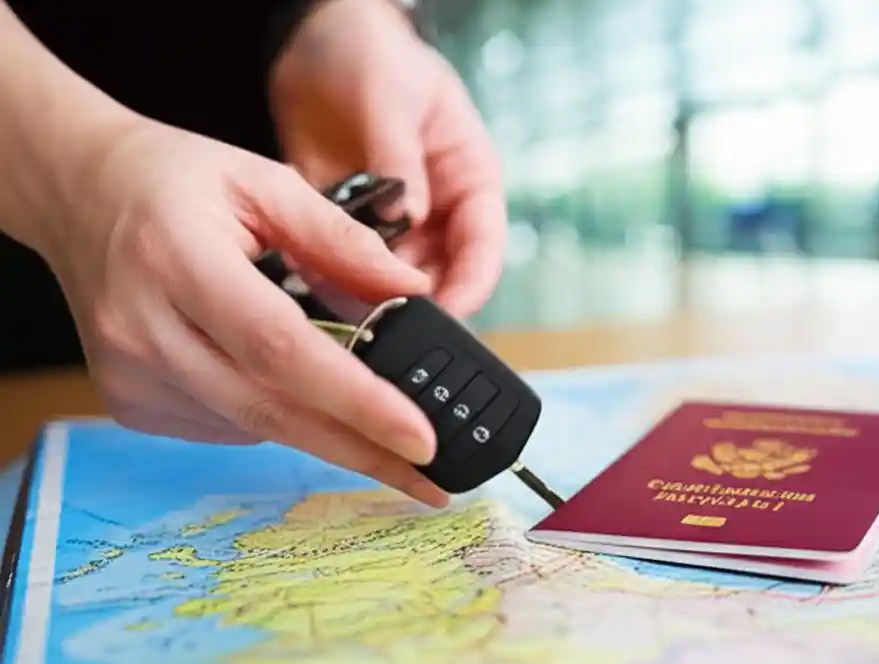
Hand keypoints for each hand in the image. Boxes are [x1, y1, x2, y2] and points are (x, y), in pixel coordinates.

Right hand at [41, 118, 448, 506]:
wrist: (77, 195)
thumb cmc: (174, 181)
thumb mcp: (264, 180)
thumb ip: (341, 238)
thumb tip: (413, 293)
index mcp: (179, 259)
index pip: (280, 347)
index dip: (355, 400)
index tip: (419, 437)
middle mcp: (145, 328)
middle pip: (270, 409)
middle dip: (361, 449)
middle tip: (429, 478)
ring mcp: (132, 373)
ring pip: (253, 425)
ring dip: (323, 429)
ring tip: (375, 421)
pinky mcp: (130, 402)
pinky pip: (226, 425)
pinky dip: (274, 413)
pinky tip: (287, 383)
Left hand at [270, 0, 505, 317]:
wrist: (306, 38)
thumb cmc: (371, 53)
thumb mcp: (390, 95)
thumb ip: (398, 156)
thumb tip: (407, 216)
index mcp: (467, 177)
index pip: (483, 244)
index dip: (472, 283)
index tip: (449, 311)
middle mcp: (435, 208)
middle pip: (439, 273)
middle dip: (417, 300)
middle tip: (389, 322)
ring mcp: (389, 220)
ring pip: (388, 276)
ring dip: (369, 294)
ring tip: (345, 308)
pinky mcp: (342, 223)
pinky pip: (340, 262)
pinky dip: (328, 277)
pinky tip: (310, 285)